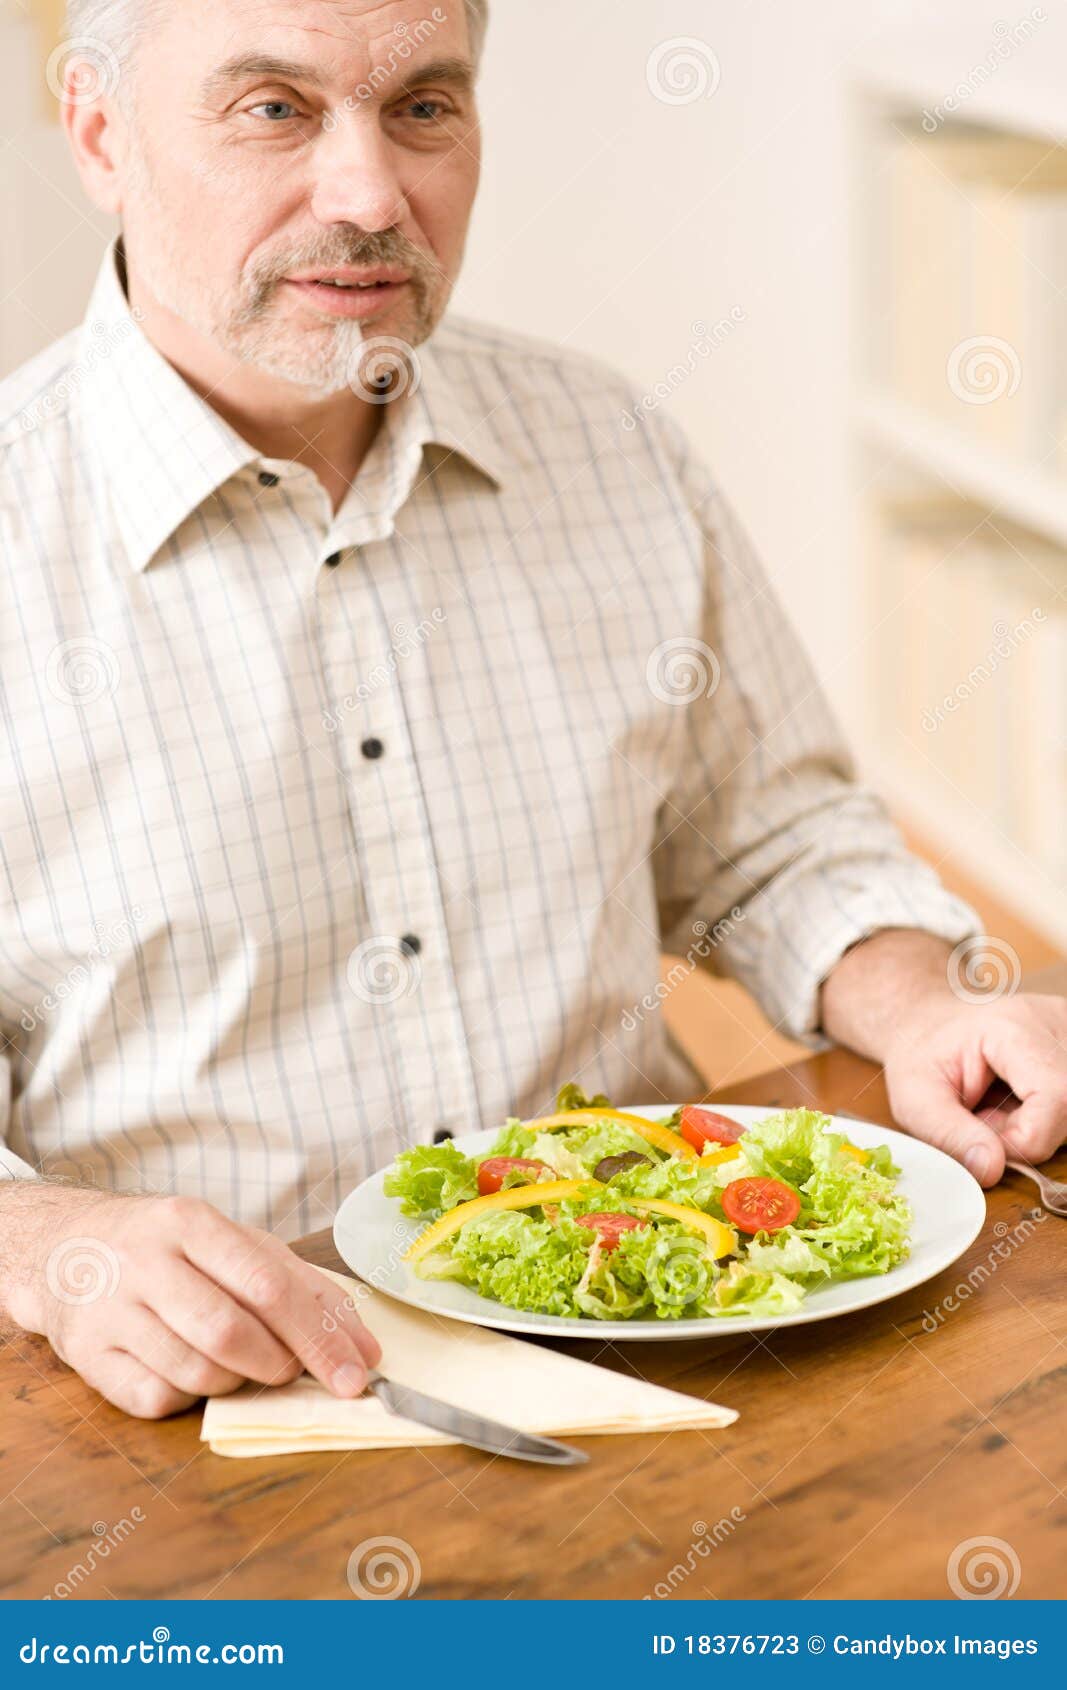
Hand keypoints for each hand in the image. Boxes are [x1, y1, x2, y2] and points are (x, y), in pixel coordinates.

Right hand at [0, 1185, 380, 1417]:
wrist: (66, 1249)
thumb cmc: (171, 1248)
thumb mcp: (235, 1243)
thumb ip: (305, 1287)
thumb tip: (365, 1348)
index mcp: (190, 1222)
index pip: (268, 1285)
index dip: (318, 1336)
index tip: (354, 1374)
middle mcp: (145, 1261)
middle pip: (230, 1333)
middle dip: (278, 1363)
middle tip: (289, 1369)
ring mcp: (110, 1310)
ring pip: (196, 1372)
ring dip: (234, 1381)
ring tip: (235, 1360)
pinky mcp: (86, 1356)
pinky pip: (155, 1399)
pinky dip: (187, 1397)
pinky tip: (185, 1369)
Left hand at [883, 990, 1066, 1185]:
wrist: (923, 1025)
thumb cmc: (919, 1054)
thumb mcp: (915, 1098)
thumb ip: (950, 1136)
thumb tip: (992, 1169)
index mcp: (1013, 1028)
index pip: (1056, 1098)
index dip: (1025, 1140)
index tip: (984, 1141)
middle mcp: (1053, 1023)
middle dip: (1027, 1133)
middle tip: (983, 1117)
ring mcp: (1066, 1035)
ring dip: (1035, 1125)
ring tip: (995, 1105)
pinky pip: (1066, 1105)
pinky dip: (1042, 1116)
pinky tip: (1013, 1101)